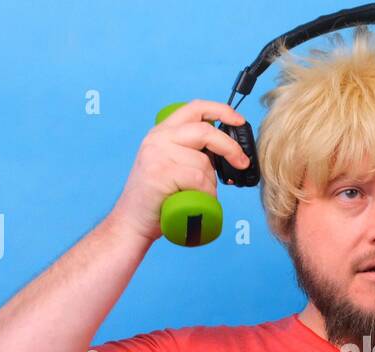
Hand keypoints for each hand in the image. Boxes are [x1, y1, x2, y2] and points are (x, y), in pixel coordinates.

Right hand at [108, 99, 251, 242]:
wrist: (133, 220)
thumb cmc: (159, 197)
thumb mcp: (172, 164)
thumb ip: (191, 151)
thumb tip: (227, 150)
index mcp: (163, 132)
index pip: (195, 108)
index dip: (221, 110)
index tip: (239, 120)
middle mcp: (158, 138)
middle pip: (205, 131)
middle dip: (230, 148)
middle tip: (242, 163)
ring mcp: (157, 154)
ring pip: (204, 163)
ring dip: (212, 183)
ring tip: (200, 194)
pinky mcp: (160, 172)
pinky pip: (198, 179)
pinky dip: (206, 193)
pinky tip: (198, 199)